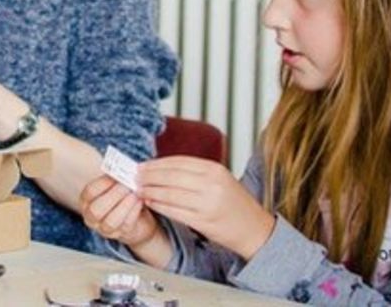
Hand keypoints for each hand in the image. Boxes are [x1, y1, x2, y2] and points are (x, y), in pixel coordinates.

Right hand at [80, 175, 159, 246]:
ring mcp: (104, 229)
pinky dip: (134, 212)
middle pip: (97, 209)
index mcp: (87, 201)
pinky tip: (140, 202)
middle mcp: (91, 217)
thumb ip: (116, 179)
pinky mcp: (120, 235)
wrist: (138, 220)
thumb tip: (123, 168)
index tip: (118, 175)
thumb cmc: (123, 198)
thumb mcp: (116, 187)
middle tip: (128, 185)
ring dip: (124, 205)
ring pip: (111, 221)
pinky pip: (126, 225)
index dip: (104, 183)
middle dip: (114, 195)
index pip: (90, 192)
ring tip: (135, 194)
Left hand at [138, 156, 274, 259]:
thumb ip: (195, 172)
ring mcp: (207, 204)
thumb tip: (161, 167)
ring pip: (170, 194)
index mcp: (214, 170)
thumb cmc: (234, 203)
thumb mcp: (219, 179)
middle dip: (149, 176)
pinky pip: (174, 211)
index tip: (142, 165)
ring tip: (139, 189)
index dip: (156, 163)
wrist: (255, 229)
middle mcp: (211, 185)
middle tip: (135, 176)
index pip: (178, 162)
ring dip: (150, 191)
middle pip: (171, 177)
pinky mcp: (203, 222)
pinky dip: (159, 206)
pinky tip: (150, 202)